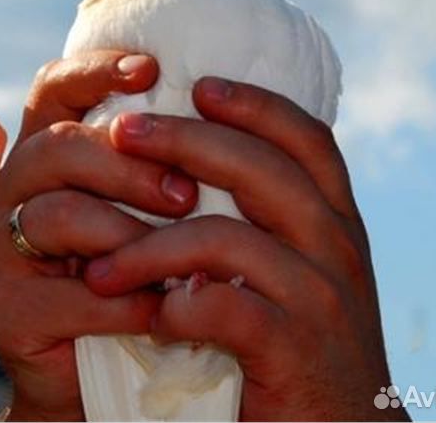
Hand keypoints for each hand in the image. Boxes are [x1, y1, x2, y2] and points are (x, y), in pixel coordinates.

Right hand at [0, 51, 198, 420]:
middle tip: (186, 194)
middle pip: (59, 146)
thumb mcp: (148, 214)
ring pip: (60, 213)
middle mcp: (11, 189)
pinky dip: (125, 302)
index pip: (54, 89)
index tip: (151, 70)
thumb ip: (162, 167)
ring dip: (130, 235)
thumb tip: (225, 119)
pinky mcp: (4, 306)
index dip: (95, 70)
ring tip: (180, 259)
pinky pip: (70, 291)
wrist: (92, 374)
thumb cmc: (132, 279)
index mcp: (45, 154)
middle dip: (130, 165)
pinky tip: (161, 312)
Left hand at [85, 77, 403, 420]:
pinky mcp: (296, 351)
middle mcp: (336, 246)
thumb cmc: (297, 342)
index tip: (199, 83)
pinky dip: (177, 309)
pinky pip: (225, 310)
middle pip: (260, 168)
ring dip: (151, 246)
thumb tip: (189, 162)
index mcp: (334, 219)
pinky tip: (151, 318)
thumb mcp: (294, 269)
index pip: (305, 139)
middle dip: (183, 141)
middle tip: (121, 132)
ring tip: (98, 266)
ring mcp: (320, 298)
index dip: (254, 103)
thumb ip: (263, 220)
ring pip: (227, 239)